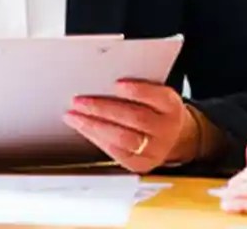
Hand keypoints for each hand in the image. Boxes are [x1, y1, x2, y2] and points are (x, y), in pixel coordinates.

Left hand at [64, 80, 194, 172]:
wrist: (172, 138)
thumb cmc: (155, 110)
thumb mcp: (154, 94)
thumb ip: (136, 88)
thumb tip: (101, 82)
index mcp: (171, 106)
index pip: (157, 97)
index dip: (138, 91)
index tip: (117, 84)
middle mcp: (166, 129)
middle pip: (136, 118)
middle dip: (103, 109)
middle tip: (79, 101)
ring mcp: (155, 150)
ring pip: (124, 138)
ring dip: (94, 126)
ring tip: (73, 116)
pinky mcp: (141, 165)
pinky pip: (117, 153)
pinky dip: (98, 139)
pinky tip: (84, 129)